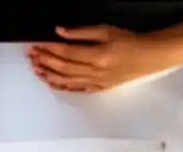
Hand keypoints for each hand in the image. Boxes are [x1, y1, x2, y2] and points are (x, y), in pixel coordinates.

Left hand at [29, 26, 182, 92]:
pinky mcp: (98, 88)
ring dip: (48, 75)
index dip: (49, 49)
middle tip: (32, 55)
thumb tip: (60, 31)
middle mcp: (95, 72)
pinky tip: (50, 82)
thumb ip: (81, 32)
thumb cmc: (131, 41)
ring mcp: (96, 82)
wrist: (151, 56)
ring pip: (66, 81)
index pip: (66, 53)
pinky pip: (75, 89)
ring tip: (36, 68)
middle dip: (45, 61)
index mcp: (98, 56)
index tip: (37, 45)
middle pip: (63, 68)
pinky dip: (60, 86)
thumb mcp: (107, 30)